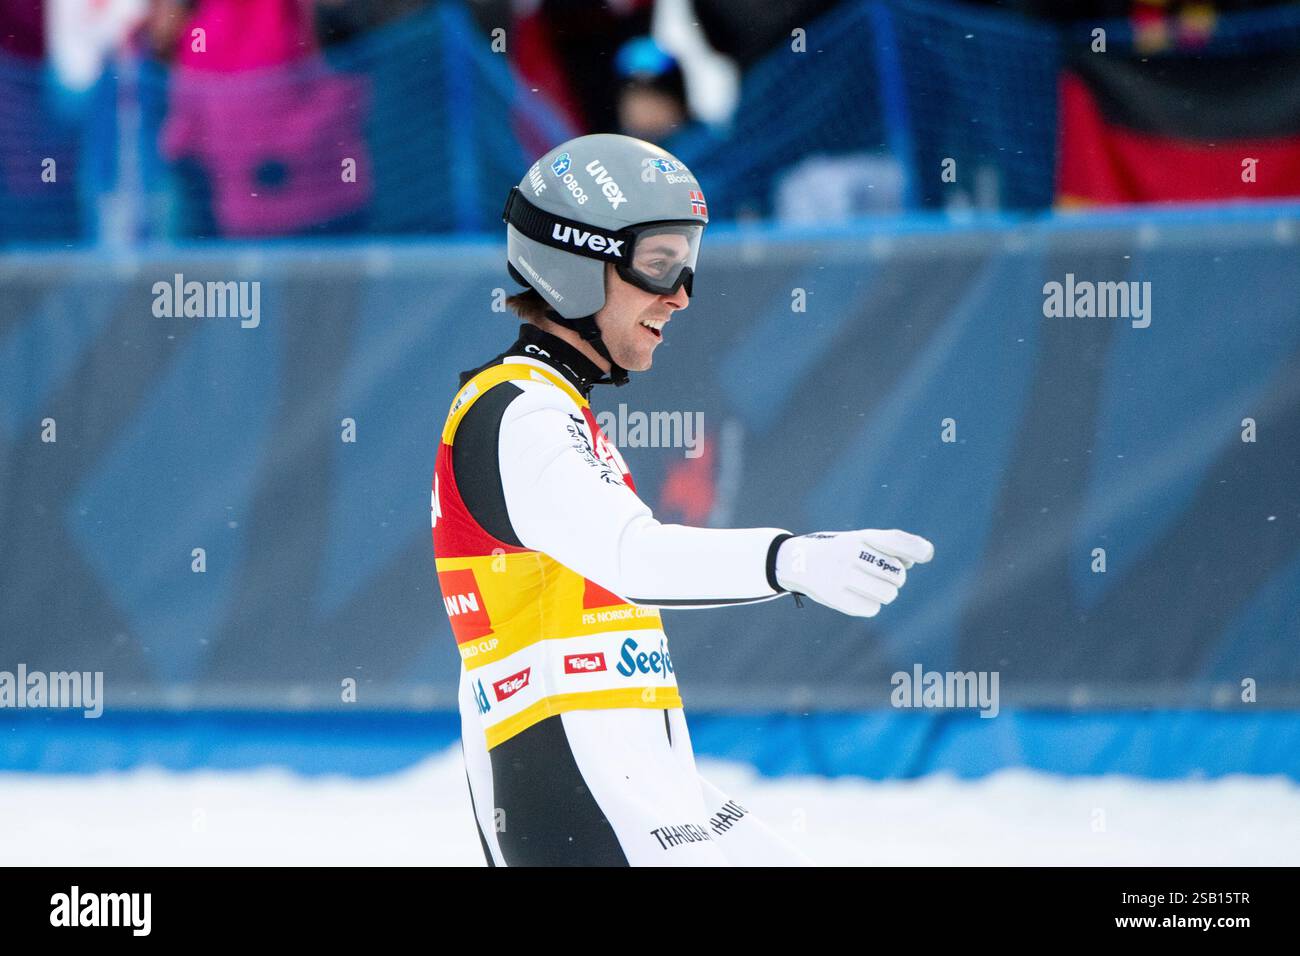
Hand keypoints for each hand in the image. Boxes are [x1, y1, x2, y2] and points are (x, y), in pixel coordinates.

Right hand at [774, 529, 933, 616]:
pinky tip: (857, 597)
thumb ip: (888, 546)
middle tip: (879, 576)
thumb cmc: (838, 552)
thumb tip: (914, 559)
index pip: (894, 540)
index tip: (927, 554)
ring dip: (885, 594)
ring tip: (871, 588)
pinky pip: (872, 608)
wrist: (796, 561)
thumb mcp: (859, 540)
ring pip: (888, 594)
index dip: (914, 547)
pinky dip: (870, 605)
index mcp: (859, 537)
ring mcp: (841, 575)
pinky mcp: (834, 596)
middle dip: (894, 578)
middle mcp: (850, 553)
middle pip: (897, 574)